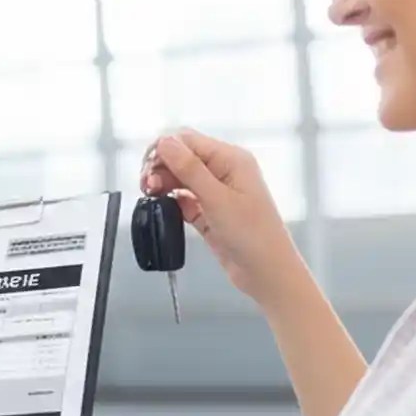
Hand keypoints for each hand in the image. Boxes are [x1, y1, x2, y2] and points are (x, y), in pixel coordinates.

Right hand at [140, 129, 305, 307]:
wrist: (267, 274)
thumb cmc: (254, 237)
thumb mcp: (217, 199)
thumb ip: (189, 169)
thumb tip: (165, 142)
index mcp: (231, 160)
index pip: (188, 141)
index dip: (164, 150)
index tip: (148, 169)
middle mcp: (224, 172)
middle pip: (181, 157)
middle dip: (160, 167)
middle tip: (147, 186)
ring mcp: (217, 193)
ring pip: (180, 178)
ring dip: (163, 184)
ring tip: (152, 196)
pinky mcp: (210, 212)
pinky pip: (184, 199)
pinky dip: (172, 201)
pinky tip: (165, 208)